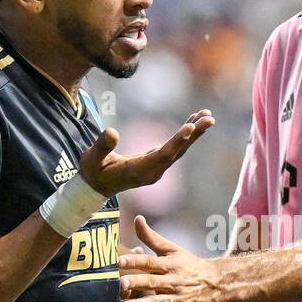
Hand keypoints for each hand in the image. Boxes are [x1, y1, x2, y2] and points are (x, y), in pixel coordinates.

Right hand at [79, 111, 213, 196]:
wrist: (96, 186)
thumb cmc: (93, 171)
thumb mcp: (91, 159)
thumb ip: (102, 147)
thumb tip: (112, 131)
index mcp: (139, 171)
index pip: (163, 155)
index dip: (177, 141)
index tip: (190, 127)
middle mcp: (153, 171)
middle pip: (177, 151)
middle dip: (194, 134)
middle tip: (209, 118)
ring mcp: (157, 168)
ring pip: (180, 149)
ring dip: (194, 132)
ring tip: (207, 115)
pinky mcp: (157, 162)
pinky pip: (175, 147)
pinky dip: (185, 134)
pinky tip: (194, 120)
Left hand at [119, 216, 228, 301]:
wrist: (221, 286)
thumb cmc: (192, 266)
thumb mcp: (174, 250)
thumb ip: (153, 238)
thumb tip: (137, 219)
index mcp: (171, 264)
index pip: (150, 261)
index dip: (135, 260)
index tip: (119, 261)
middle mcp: (174, 281)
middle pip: (152, 282)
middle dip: (136, 283)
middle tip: (119, 285)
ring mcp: (178, 299)